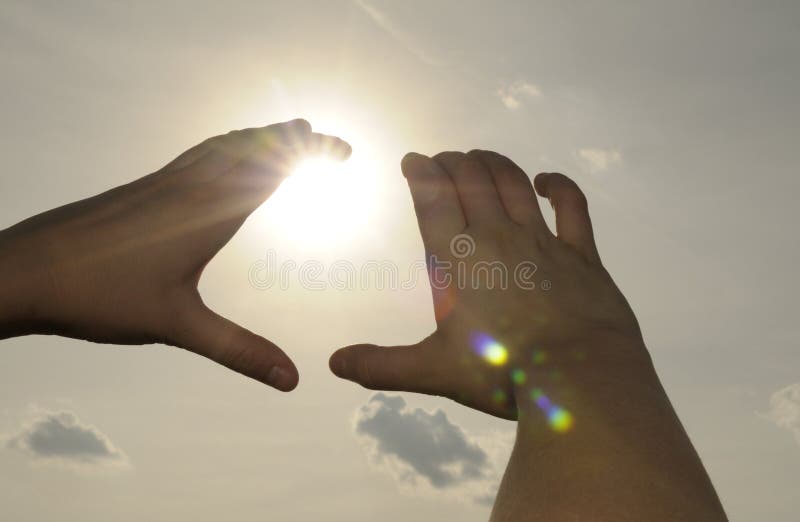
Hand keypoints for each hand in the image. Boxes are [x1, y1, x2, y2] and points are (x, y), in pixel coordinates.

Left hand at [0, 119, 349, 390]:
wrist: (24, 270)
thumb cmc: (99, 295)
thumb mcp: (176, 326)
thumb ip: (237, 350)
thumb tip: (292, 379)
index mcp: (207, 210)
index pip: (271, 167)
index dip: (309, 153)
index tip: (341, 150)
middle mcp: (189, 185)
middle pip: (250, 145)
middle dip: (292, 138)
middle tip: (323, 139)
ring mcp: (162, 182)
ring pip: (222, 144)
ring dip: (259, 137)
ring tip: (284, 136)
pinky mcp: (141, 187)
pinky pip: (198, 154)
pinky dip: (228, 146)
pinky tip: (221, 161)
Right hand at [329, 150, 648, 418]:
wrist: (579, 379)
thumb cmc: (502, 373)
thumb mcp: (434, 370)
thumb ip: (383, 366)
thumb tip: (335, 364)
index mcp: (458, 259)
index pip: (433, 197)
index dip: (421, 172)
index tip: (413, 160)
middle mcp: (497, 236)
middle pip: (471, 180)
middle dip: (452, 162)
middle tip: (442, 160)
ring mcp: (542, 240)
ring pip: (513, 183)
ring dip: (493, 163)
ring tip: (479, 157)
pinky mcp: (580, 252)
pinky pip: (570, 205)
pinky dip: (558, 186)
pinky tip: (546, 181)